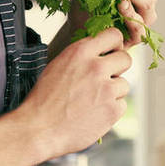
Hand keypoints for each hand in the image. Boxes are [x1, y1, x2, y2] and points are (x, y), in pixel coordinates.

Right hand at [15, 28, 130, 157]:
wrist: (38, 130)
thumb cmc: (44, 100)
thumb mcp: (57, 66)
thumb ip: (82, 57)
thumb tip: (102, 53)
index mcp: (80, 52)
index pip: (113, 35)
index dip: (115, 45)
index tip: (111, 53)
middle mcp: (96, 67)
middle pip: (126, 59)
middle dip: (118, 69)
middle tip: (105, 80)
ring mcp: (106, 89)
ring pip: (124, 84)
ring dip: (113, 93)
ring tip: (91, 102)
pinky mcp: (112, 110)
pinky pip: (122, 105)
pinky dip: (111, 110)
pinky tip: (93, 114)